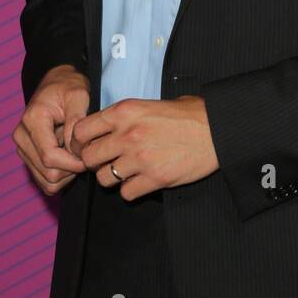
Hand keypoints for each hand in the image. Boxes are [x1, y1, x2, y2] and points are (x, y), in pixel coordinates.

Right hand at [13, 65, 90, 195]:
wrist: (56, 82)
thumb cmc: (68, 86)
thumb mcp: (79, 95)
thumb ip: (77, 121)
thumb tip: (76, 148)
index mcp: (32, 120)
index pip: (50, 157)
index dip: (73, 163)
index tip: (89, 156)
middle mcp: (21, 136)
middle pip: (48, 172)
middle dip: (71, 170)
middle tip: (85, 154)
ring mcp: (22, 148)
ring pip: (46, 181)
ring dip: (67, 175)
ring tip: (76, 154)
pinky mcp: (27, 156)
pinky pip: (45, 182)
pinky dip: (61, 177)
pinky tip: (69, 159)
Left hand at [69, 95, 218, 200]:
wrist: (217, 130)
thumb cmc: (189, 115)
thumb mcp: (152, 104)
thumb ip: (127, 116)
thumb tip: (108, 127)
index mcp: (124, 112)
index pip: (81, 130)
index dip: (79, 142)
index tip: (86, 146)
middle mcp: (127, 135)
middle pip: (88, 158)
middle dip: (94, 162)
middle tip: (106, 161)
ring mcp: (140, 158)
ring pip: (104, 178)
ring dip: (113, 177)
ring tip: (127, 171)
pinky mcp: (155, 178)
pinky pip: (126, 193)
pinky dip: (132, 190)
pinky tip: (142, 181)